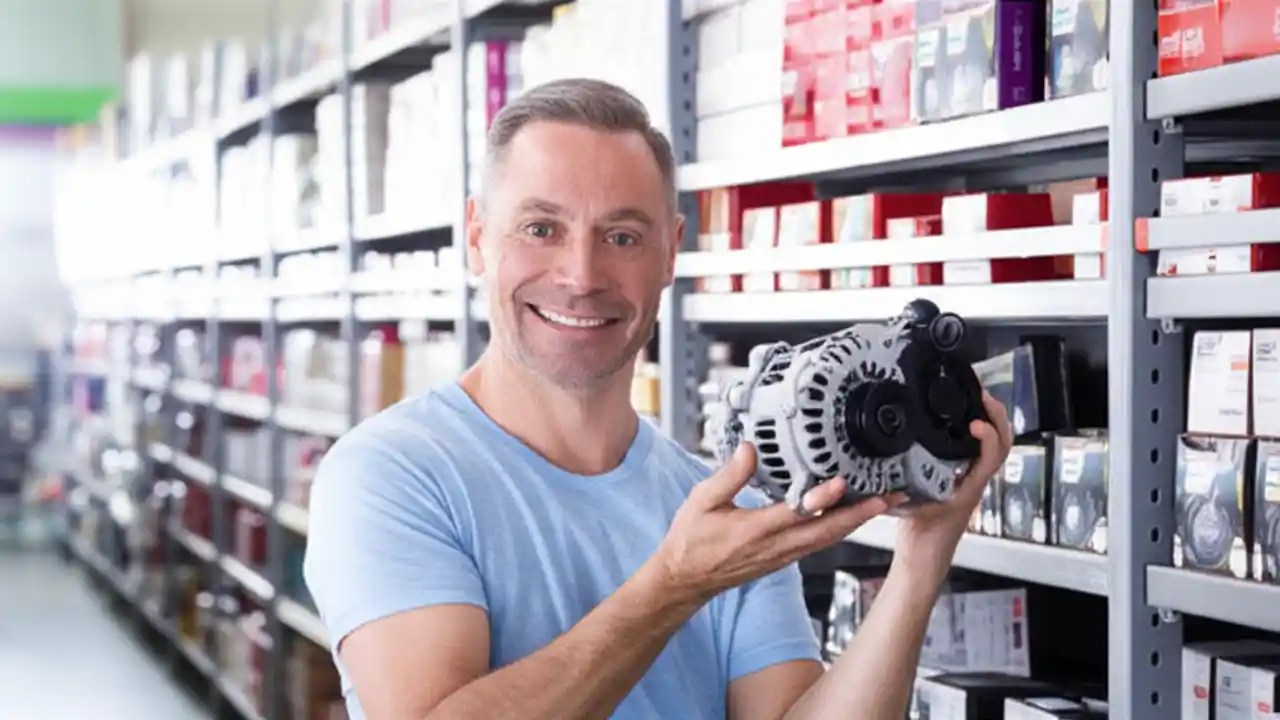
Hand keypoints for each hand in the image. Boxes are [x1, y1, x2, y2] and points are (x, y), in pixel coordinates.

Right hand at [649, 443, 906, 607]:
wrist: (685, 580)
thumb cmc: (691, 542)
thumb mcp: (702, 501)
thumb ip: (729, 475)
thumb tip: (749, 448)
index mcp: (755, 531)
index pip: (797, 513)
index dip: (823, 499)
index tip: (842, 481)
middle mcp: (776, 547)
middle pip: (828, 531)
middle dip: (862, 514)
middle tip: (890, 496)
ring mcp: (783, 556)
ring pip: (828, 539)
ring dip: (858, 522)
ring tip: (883, 504)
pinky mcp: (784, 559)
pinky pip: (819, 543)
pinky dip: (840, 529)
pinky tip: (851, 517)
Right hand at [894, 391, 1012, 580]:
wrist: (924, 560)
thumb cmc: (923, 541)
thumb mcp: (913, 508)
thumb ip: (906, 488)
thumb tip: (896, 467)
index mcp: (970, 489)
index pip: (993, 456)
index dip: (989, 435)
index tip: (974, 421)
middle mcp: (975, 483)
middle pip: (1002, 446)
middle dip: (997, 417)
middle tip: (982, 396)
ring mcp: (969, 482)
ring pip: (992, 449)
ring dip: (991, 424)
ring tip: (976, 402)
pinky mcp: (958, 483)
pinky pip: (975, 455)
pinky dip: (974, 436)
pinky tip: (958, 426)